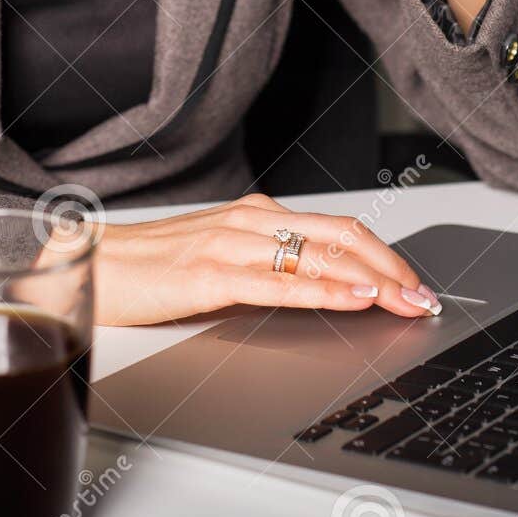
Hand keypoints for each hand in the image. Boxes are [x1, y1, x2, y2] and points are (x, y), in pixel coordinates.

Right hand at [80, 193, 441, 325]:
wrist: (91, 265)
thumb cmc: (155, 267)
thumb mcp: (224, 259)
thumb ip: (270, 265)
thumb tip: (327, 287)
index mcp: (257, 215)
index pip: (339, 229)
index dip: (387, 254)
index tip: (417, 284)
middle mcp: (250, 221)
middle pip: (342, 237)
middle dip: (393, 268)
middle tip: (425, 297)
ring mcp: (229, 244)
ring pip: (318, 256)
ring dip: (371, 280)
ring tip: (406, 301)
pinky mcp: (208, 274)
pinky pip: (277, 283)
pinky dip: (323, 291)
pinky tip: (352, 299)